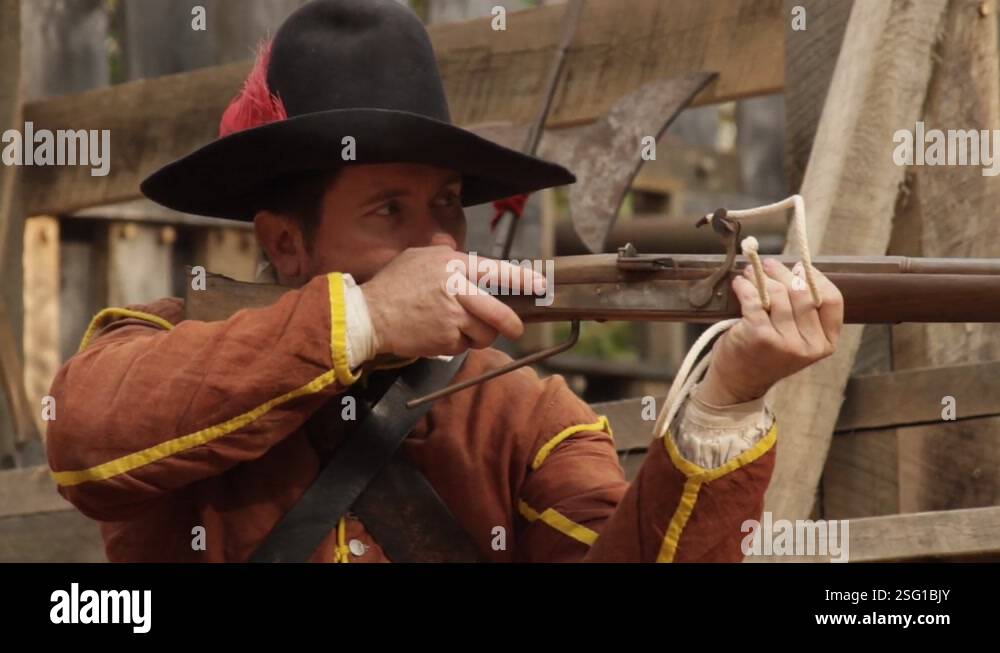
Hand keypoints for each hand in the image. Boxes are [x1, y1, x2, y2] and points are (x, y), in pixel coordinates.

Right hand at [360, 246, 545, 358]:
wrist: (369, 316)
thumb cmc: (392, 286)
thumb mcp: (417, 257)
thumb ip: (441, 252)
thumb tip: (455, 246)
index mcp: (453, 265)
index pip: (496, 270)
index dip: (522, 279)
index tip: (540, 285)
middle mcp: (456, 288)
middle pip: (498, 311)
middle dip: (511, 324)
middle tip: (515, 329)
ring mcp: (452, 315)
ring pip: (484, 332)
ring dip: (478, 335)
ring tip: (459, 329)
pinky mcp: (446, 339)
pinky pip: (464, 345)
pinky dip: (458, 344)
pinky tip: (439, 334)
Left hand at [698, 258, 843, 405]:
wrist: (738, 382)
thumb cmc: (766, 354)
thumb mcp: (796, 337)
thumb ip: (802, 311)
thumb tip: (798, 269)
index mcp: (826, 343)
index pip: (832, 300)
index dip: (816, 278)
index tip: (800, 266)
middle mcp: (809, 345)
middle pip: (803, 293)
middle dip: (784, 273)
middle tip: (770, 264)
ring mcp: (786, 343)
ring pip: (778, 294)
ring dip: (760, 278)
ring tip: (750, 273)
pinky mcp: (761, 337)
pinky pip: (755, 300)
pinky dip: (745, 286)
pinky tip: (739, 283)